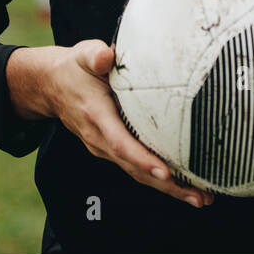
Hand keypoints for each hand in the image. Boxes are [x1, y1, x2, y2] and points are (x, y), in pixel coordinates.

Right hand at [6, 43, 214, 208]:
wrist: (52, 86)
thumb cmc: (75, 69)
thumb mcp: (82, 55)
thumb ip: (94, 55)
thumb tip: (105, 56)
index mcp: (96, 115)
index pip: (120, 142)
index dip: (142, 159)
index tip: (164, 172)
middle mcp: (99, 138)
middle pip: (134, 168)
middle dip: (167, 185)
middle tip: (198, 197)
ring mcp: (105, 148)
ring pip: (137, 173)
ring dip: (168, 189)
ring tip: (200, 198)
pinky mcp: (112, 150)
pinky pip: (136, 169)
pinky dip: (159, 181)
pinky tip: (183, 187)